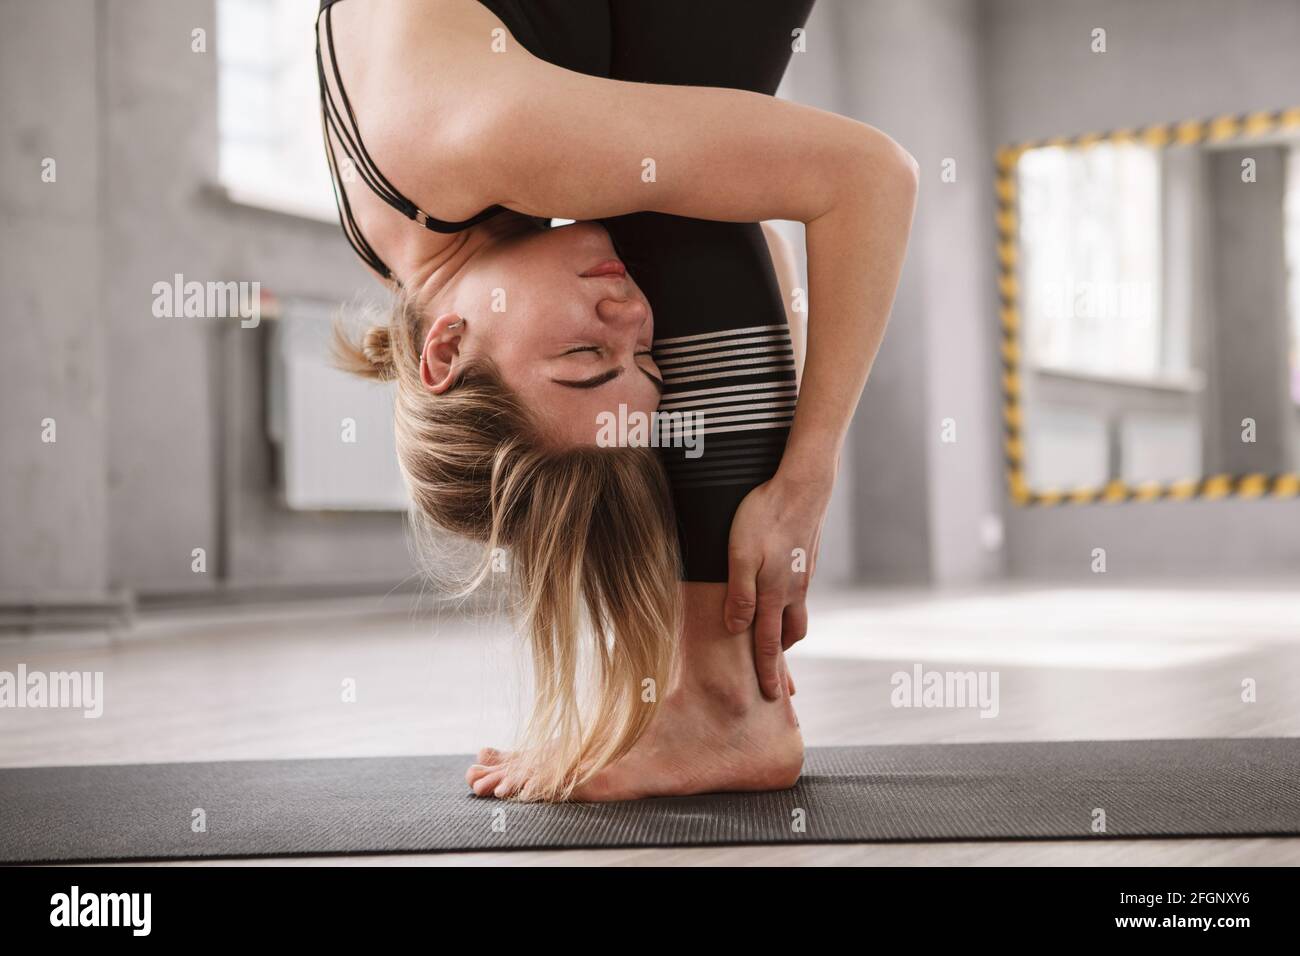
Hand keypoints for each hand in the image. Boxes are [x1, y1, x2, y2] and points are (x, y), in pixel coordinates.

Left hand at [724, 469, 831, 699]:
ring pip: (797, 614)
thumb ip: (740, 594)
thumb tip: (736, 629)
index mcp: (775, 594)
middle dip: (780, 657)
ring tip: (774, 639)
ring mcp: (804, 574)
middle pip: (788, 634)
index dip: (768, 673)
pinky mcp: (808, 559)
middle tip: (775, 674)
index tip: (772, 699)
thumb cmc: (763, 516)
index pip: (768, 644)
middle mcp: (794, 590)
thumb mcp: (740, 555)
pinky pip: (800, 594)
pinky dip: (791, 606)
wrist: (803, 485)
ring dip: (786, 630)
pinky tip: (783, 597)